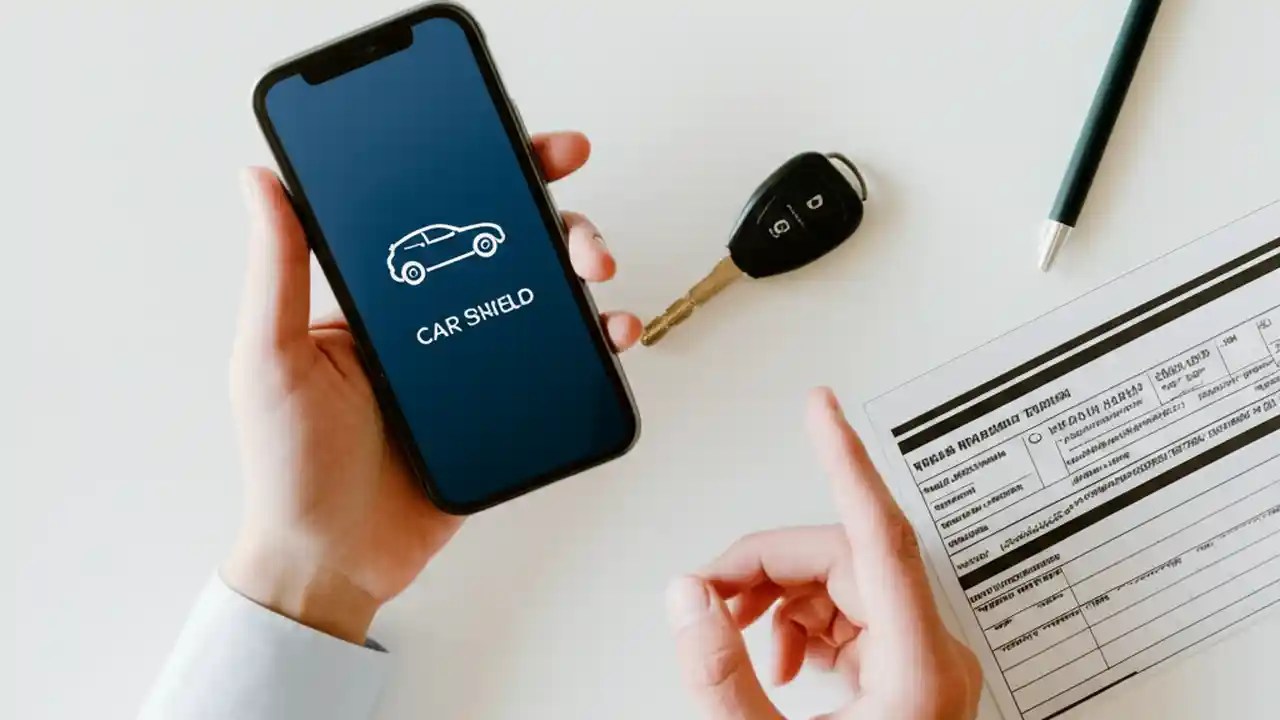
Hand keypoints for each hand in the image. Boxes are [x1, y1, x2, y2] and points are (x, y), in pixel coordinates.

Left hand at [223, 131, 639, 643]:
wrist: (335, 560)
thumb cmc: (290, 465)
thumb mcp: (272, 357)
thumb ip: (277, 270)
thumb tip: (261, 179)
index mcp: (382, 295)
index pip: (442, 212)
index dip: (490, 171)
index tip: (529, 147)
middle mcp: (434, 318)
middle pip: (510, 246)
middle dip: (557, 220)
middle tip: (579, 227)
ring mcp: (473, 362)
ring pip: (545, 297)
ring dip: (583, 273)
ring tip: (599, 278)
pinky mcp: (505, 409)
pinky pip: (560, 364)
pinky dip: (595, 342)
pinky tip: (610, 335)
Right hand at [666, 388, 981, 719]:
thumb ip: (723, 675)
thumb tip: (690, 599)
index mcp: (920, 668)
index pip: (882, 531)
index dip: (843, 460)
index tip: (821, 409)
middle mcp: (934, 657)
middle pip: (845, 559)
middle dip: (768, 566)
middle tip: (709, 590)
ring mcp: (925, 667)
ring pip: (844, 585)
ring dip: (781, 598)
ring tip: (735, 632)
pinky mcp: (908, 680)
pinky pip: (853, 619)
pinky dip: (804, 627)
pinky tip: (778, 660)